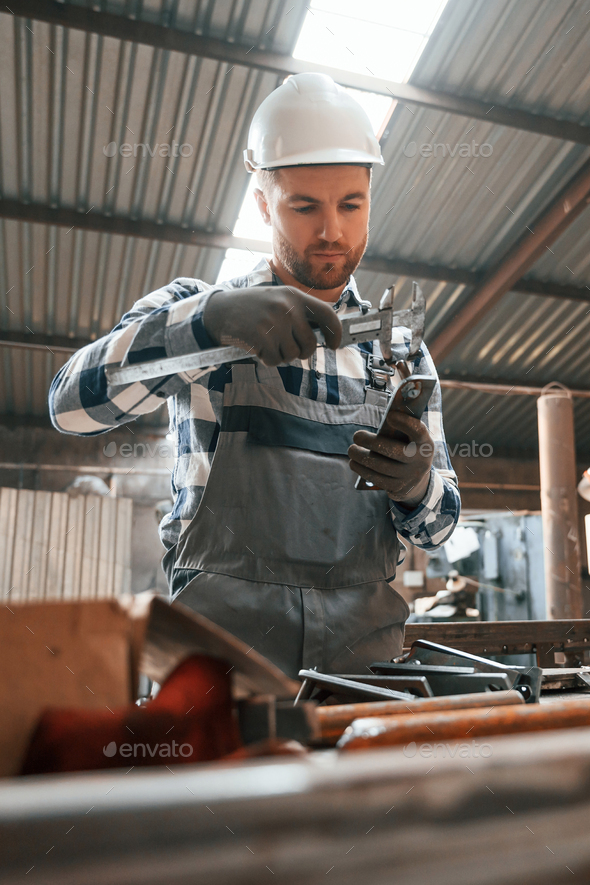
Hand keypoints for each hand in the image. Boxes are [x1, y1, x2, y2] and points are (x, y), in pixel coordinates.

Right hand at [203, 285, 341, 366]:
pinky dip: (268, 360)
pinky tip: (258, 348)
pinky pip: (275, 360)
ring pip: (292, 354)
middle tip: (288, 349)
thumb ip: (299, 313)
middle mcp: (287, 307)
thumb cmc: (252, 308)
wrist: (220, 310)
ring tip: (268, 343)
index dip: (335, 332)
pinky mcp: (261, 337)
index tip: (334, 345)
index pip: (326, 314)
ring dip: (281, 356)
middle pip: (310, 343)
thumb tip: (322, 335)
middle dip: (301, 352)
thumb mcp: (277, 300)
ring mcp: (274, 322)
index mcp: (294, 296)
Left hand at [348, 411, 433, 507]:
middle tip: (356, 436)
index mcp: (425, 443)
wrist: (417, 478)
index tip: (390, 416)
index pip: (418, 431)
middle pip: (394, 451)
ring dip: (361, 457)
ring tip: (351, 450)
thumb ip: (401, 428)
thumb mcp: (411, 438)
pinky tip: (354, 463)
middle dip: (371, 442)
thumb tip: (387, 416)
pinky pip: (377, 479)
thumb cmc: (408, 448)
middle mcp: (420, 461)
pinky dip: (362, 470)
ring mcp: (410, 477)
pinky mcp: (398, 488)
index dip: (405, 423)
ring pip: (381, 466)